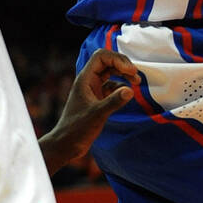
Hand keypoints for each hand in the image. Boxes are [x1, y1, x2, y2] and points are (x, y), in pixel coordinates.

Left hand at [39, 49, 139, 173]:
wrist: (66, 145)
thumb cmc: (77, 129)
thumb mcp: (97, 115)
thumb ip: (113, 101)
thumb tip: (131, 90)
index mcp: (85, 79)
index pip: (101, 57)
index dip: (117, 59)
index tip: (130, 71)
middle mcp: (89, 81)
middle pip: (108, 62)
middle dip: (123, 65)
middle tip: (136, 76)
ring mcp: (93, 89)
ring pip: (111, 73)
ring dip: (123, 75)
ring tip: (137, 82)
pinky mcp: (97, 99)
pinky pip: (111, 86)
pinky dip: (121, 87)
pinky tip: (128, 94)